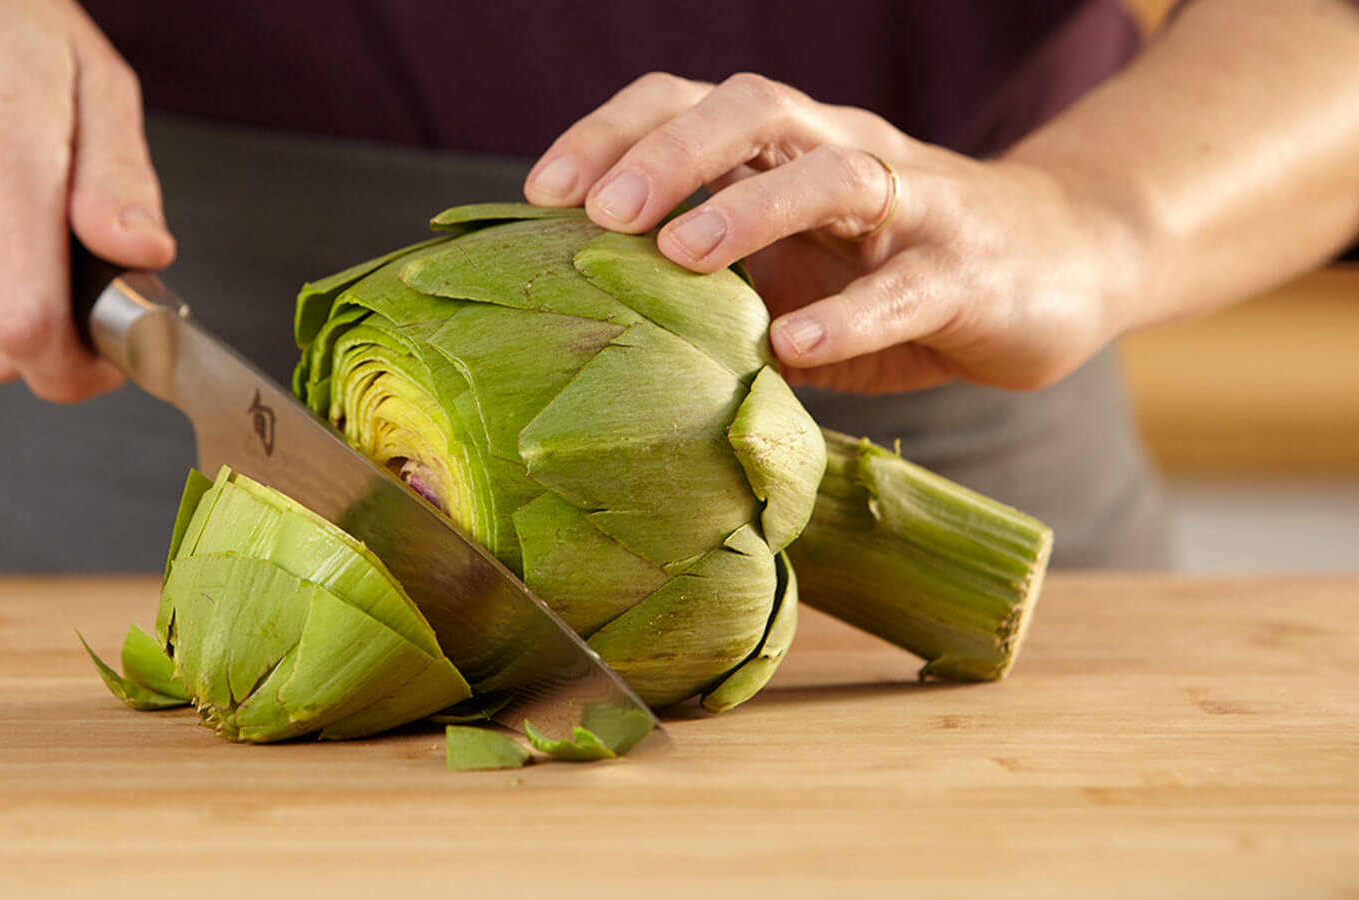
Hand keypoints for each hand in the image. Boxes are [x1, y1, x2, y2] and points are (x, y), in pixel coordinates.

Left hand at [523, 73, 1141, 393]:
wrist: (1062, 264)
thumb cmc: (894, 272)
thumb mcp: (794, 269)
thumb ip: (713, 287)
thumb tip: (593, 330)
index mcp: (788, 148)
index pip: (690, 105)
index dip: (613, 134)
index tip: (541, 191)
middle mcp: (845, 154)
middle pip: (756, 109)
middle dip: (671, 153)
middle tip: (600, 211)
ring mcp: (913, 209)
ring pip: (834, 176)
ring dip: (751, 209)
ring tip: (682, 255)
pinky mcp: (968, 274)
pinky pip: (905, 287)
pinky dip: (849, 316)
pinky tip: (796, 347)